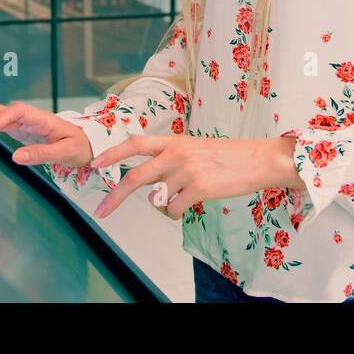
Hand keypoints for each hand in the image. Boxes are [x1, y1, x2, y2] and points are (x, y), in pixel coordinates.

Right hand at [0, 101, 92, 168]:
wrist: (89, 144)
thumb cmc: (81, 147)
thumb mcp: (65, 153)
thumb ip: (42, 153)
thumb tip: (16, 156)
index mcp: (42, 119)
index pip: (17, 114)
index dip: (0, 120)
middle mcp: (31, 117)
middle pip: (4, 111)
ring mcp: (26, 123)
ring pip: (0, 116)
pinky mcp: (23, 131)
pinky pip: (2, 125)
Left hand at [89, 135, 302, 220]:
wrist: (257, 160)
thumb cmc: (228, 156)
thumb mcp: (195, 148)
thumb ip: (171, 159)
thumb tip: (151, 185)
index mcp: (173, 141)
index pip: (135, 144)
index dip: (113, 153)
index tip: (96, 163)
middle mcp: (176, 154)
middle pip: (135, 176)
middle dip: (114, 196)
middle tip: (101, 211)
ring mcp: (186, 171)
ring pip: (158, 199)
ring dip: (166, 204)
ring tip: (186, 195)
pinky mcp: (198, 188)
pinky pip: (173, 209)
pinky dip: (177, 211)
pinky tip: (192, 202)